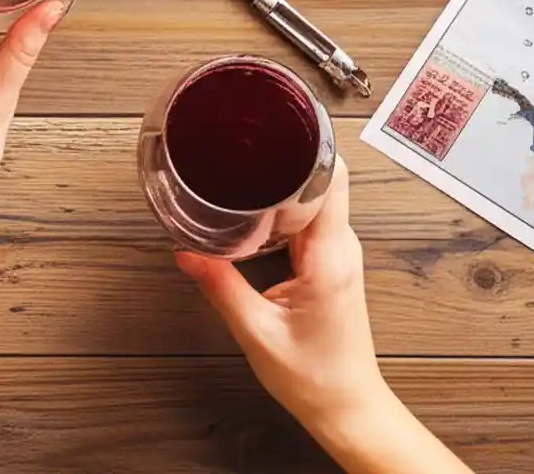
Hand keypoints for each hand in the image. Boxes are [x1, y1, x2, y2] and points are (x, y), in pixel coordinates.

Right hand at [175, 157, 384, 428]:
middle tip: (247, 144)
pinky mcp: (332, 263)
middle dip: (287, 157)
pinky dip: (288, 206)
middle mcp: (342, 248)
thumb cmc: (313, 377)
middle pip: (323, 179)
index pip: (331, 179)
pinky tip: (260, 208)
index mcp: (329, 257)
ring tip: (248, 170)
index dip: (308, 146)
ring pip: (318, 197)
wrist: (347, 406)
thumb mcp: (255, 332)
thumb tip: (186, 252)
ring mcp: (340, 253)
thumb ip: (219, 286)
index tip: (276, 126)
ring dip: (286, 182)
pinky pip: (313, 218)